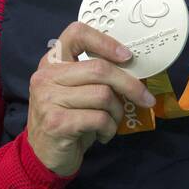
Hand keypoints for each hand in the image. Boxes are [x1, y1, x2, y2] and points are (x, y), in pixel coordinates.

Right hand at [26, 21, 156, 176]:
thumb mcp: (76, 91)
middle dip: (129, 85)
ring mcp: (49, 99)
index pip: (77, 33)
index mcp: (52, 62)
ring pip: (103, 95)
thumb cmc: (67, 119)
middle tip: (145, 98)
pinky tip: (103, 134)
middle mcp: (46, 76)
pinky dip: (109, 128)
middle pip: (100, 68)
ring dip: (117, 111)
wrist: (42, 156)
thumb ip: (94, 76)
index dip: (105, 41)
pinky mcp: (57, 122)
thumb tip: (133, 69)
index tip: (127, 56)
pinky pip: (99, 118)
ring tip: (111, 121)